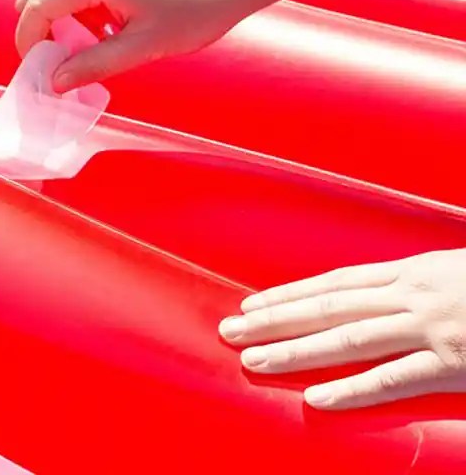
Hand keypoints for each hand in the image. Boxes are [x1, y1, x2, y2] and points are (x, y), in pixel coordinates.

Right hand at [14, 0, 277, 92]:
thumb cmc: (201, 3)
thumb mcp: (145, 44)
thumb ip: (95, 64)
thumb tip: (56, 82)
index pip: (34, 7)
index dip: (28, 42)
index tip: (40, 70)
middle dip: (41, 30)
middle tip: (64, 62)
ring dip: (64, 18)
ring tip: (98, 46)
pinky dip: (82, 3)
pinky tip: (114, 24)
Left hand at [219, 249, 465, 409]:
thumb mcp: (459, 272)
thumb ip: (423, 285)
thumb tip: (388, 299)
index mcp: (416, 272)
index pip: (337, 283)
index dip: (291, 295)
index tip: (251, 305)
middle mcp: (414, 295)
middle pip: (328, 306)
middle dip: (275, 319)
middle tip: (227, 331)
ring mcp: (432, 328)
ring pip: (347, 339)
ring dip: (294, 350)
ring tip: (251, 361)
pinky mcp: (453, 363)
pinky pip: (393, 379)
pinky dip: (351, 389)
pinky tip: (316, 399)